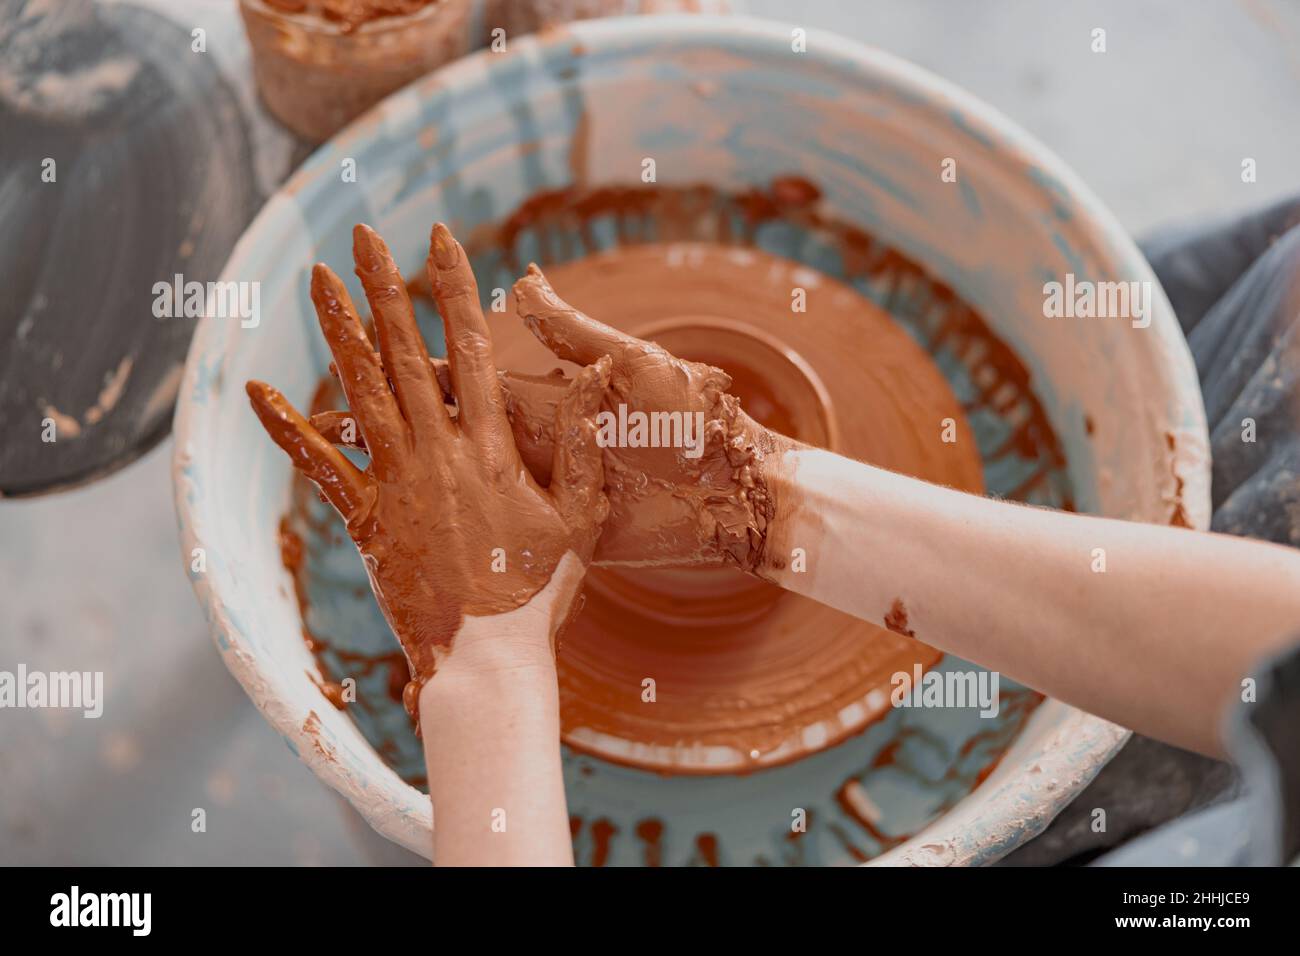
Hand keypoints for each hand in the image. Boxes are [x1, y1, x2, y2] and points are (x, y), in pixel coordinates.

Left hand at [246, 224, 609, 715]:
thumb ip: (580, 448)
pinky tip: (255, 390)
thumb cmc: (539, 593)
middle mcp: (441, 454)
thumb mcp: (576, 518)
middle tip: (364, 235)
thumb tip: (594, 383)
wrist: (489, 660)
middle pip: (407, 355)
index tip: (440, 240)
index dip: (455, 290)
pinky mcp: (366, 522)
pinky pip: (321, 467)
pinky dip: (287, 428)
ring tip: (314, 279)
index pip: (474, 349)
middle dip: (385, 288)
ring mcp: (399, 486)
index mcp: (494, 448)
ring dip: (337, 332)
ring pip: (361, 394)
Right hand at [313, 264, 794, 570]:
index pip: (454, 367)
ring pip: (436, 469)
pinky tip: (377, 513)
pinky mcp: (538, 532)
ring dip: (383, 449)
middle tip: (323, 353)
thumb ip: (573, 332)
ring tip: (321, 427)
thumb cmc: (690, 424)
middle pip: (431, 410)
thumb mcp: (633, 367)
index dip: (409, 340)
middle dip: (379, 381)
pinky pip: (479, 528)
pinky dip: (431, 521)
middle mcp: (517, 440)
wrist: (728, 495)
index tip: (360, 305)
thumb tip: (517, 279)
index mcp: (535, 401)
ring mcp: (523, 488)